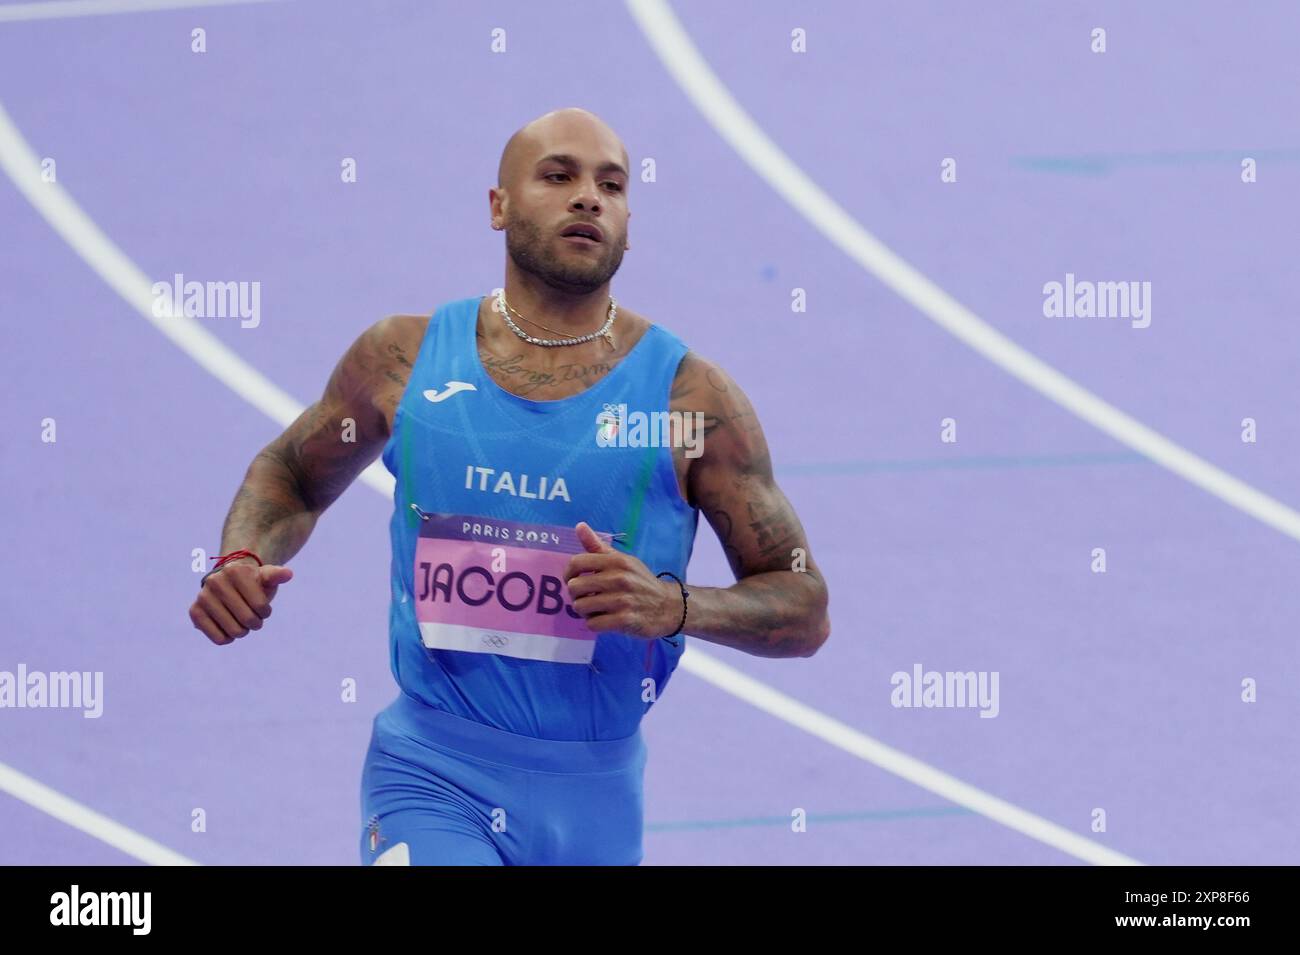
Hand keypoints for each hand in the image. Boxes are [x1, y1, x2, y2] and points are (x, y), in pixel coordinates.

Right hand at [188, 558, 293, 645]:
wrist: (228, 582)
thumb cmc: (252, 582)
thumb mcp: (266, 577)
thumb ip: (276, 576)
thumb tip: (288, 574)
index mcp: (235, 571)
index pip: (260, 606)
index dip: (265, 612)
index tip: (262, 607)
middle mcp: (215, 582)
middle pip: (247, 620)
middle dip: (255, 623)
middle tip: (253, 618)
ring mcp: (203, 596)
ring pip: (234, 631)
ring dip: (243, 632)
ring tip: (241, 622)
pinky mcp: (194, 612)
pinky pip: (218, 638)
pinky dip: (227, 638)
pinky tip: (228, 628)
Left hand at [563, 522, 679, 638]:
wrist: (668, 606)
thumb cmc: (641, 581)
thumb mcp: (623, 561)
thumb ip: (598, 546)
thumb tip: (579, 526)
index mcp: (617, 561)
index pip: (577, 562)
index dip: (568, 573)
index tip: (573, 580)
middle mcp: (619, 578)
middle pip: (575, 587)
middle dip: (576, 595)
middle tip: (586, 597)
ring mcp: (622, 600)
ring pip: (580, 607)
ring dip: (584, 611)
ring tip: (595, 609)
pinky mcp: (624, 620)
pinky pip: (592, 624)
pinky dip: (594, 623)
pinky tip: (604, 619)